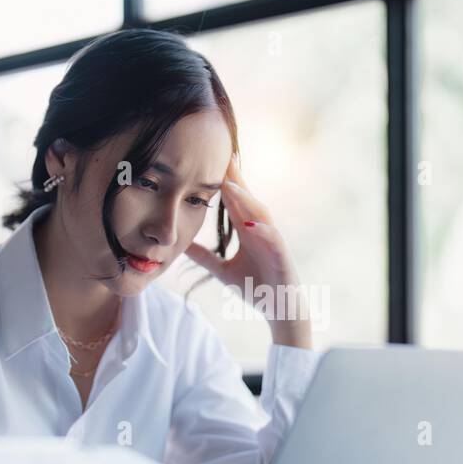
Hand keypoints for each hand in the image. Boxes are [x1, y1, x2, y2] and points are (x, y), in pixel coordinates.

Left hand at [185, 156, 312, 349]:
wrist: (280, 310)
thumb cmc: (256, 288)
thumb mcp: (222, 271)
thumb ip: (204, 257)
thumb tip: (182, 247)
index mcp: (247, 230)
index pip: (232, 200)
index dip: (221, 181)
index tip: (206, 160)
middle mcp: (260, 230)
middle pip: (246, 199)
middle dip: (234, 178)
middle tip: (221, 153)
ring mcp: (272, 241)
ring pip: (259, 213)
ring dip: (245, 199)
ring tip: (230, 183)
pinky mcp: (281, 256)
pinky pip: (272, 239)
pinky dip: (262, 231)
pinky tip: (249, 224)